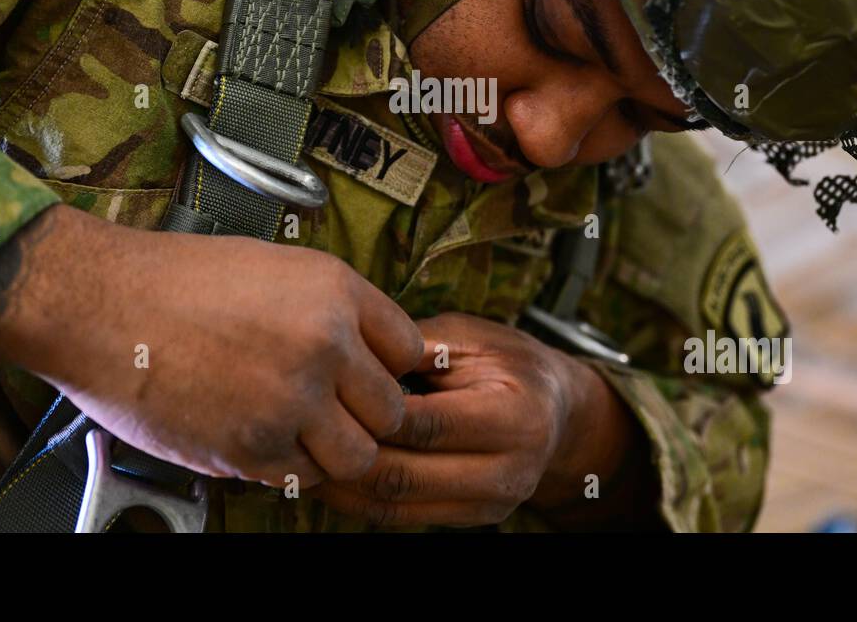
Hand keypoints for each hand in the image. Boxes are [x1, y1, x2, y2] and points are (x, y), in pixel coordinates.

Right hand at [0, 205, 423, 488]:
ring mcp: (291, 400)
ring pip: (357, 456)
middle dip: (369, 417)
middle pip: (393, 410)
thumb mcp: (276, 266)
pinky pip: (302, 477)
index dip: (390, 368)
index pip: (410, 348)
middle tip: (338, 414)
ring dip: (335, 451)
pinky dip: (288, 467)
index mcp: (335, 292)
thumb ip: (331, 308)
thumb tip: (368, 348)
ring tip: (302, 433)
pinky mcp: (252, 447)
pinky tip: (262, 438)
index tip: (371, 378)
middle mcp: (325, 345)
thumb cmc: (177, 279)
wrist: (100, 303)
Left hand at [311, 311, 641, 527]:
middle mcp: (508, 472)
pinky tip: (332, 475)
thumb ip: (415, 347)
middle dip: (347, 457)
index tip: (326, 391)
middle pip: (406, 476)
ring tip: (303, 458)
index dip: (371, 413)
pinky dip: (362, 499)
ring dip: (345, 488)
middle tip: (300, 431)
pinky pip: (403, 518)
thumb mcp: (470, 336)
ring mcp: (491, 504)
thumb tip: (351, 355)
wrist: (556, 409)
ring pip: (398, 508)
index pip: (425, 425)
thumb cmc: (509, 361)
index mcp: (514, 418)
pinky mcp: (472, 520)